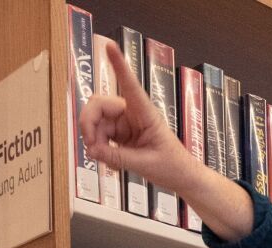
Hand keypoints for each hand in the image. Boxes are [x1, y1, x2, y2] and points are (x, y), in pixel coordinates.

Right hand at [80, 39, 253, 240]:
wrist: (182, 178)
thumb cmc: (172, 166)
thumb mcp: (146, 164)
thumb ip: (118, 157)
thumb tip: (92, 150)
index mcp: (145, 112)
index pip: (130, 85)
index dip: (119, 65)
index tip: (110, 45)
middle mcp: (132, 114)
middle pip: (99, 106)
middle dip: (89, 123)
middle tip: (91, 147)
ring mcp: (124, 125)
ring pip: (97, 123)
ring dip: (95, 141)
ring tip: (105, 160)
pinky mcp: (120, 136)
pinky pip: (101, 138)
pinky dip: (101, 151)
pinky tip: (113, 165)